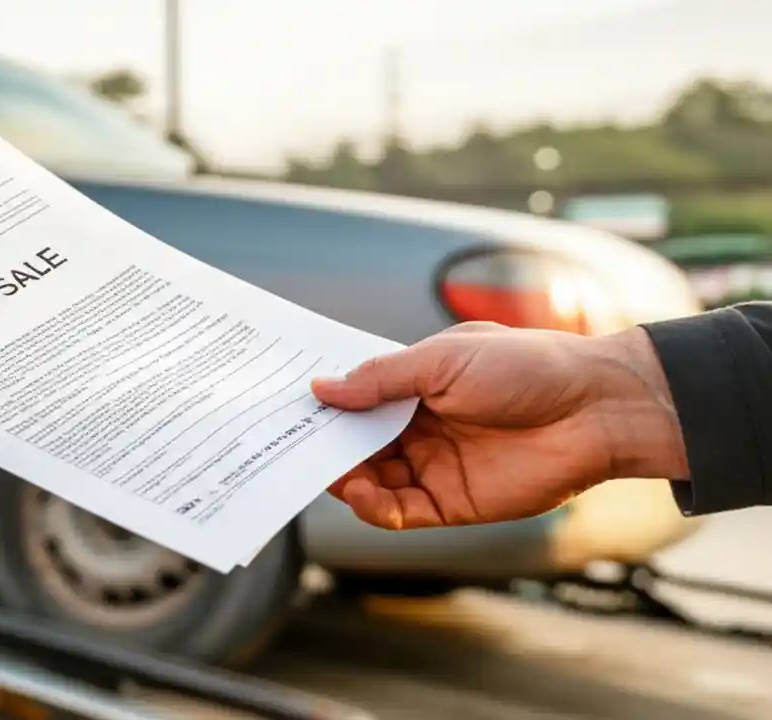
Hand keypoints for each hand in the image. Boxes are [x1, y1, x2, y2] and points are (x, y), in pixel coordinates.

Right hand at [310, 323, 687, 529]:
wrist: (595, 408)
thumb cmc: (527, 367)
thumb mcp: (442, 359)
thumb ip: (380, 378)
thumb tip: (321, 388)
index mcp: (416, 386)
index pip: (358, 400)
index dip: (326, 404)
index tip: (288, 407)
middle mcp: (420, 427)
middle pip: (357, 443)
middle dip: (325, 445)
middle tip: (290, 445)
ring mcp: (434, 465)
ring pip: (372, 479)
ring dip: (344, 477)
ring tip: (326, 472)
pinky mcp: (451, 502)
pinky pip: (400, 511)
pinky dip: (374, 507)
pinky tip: (361, 494)